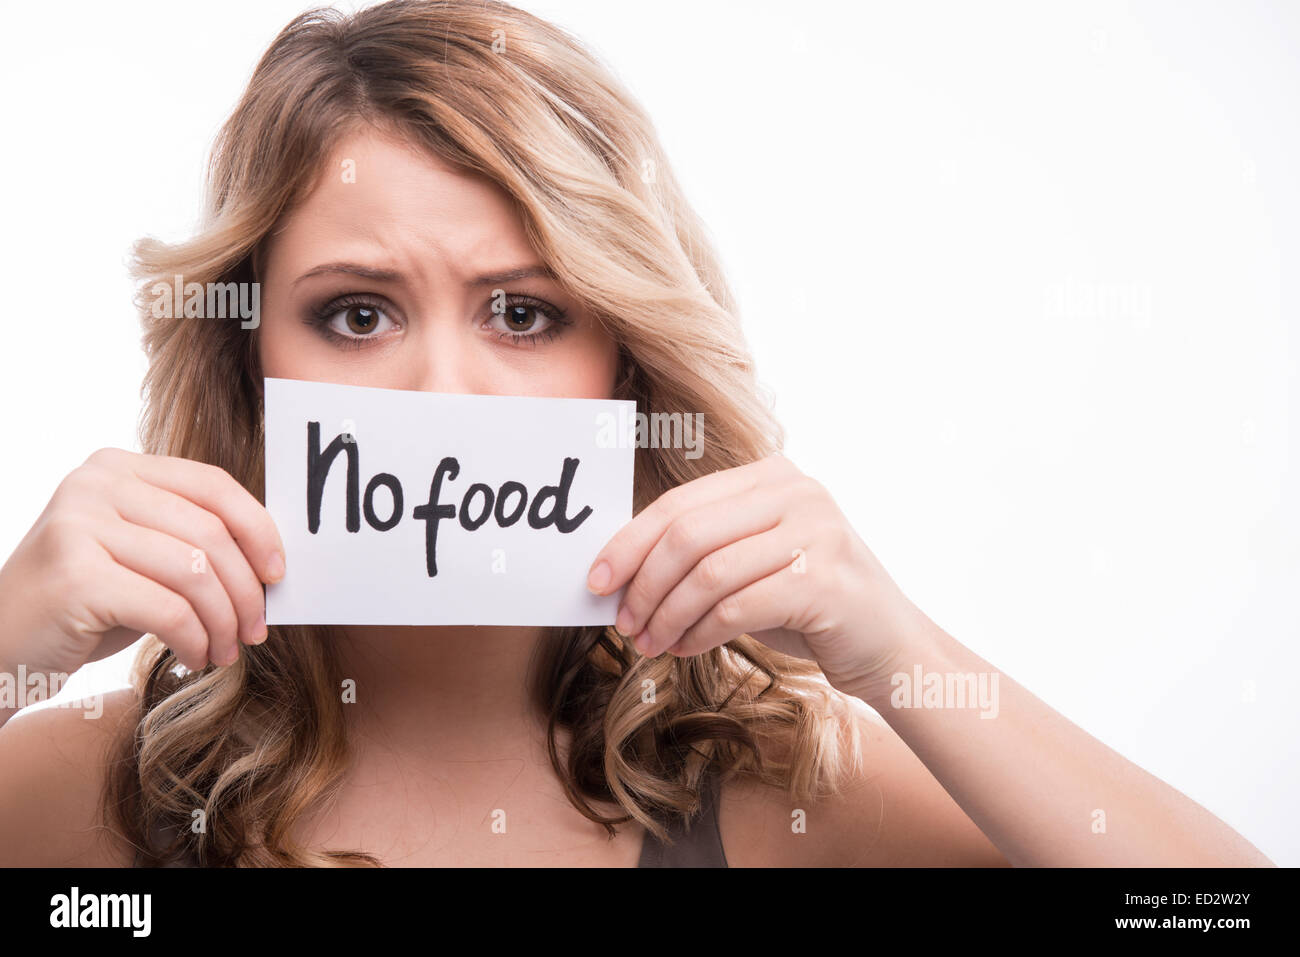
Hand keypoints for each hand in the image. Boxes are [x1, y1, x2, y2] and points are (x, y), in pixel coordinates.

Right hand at [0, 447, 284, 678]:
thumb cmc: (82, 603)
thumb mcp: (139, 556)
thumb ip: (190, 542)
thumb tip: (270, 561)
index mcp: (117, 467)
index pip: (213, 485)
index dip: (258, 529)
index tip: (278, 574)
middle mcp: (96, 484)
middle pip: (210, 532)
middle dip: (246, 590)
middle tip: (256, 631)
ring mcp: (80, 525)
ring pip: (195, 572)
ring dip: (224, 621)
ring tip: (226, 650)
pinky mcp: (76, 575)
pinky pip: (169, 609)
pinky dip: (195, 639)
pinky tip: (195, 657)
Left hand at [585, 453, 926, 692]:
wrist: (889, 645)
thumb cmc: (808, 605)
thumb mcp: (751, 562)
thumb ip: (701, 551)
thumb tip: (618, 572)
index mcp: (771, 475)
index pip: (680, 502)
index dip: (629, 542)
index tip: (596, 581)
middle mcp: (796, 491)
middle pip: (688, 533)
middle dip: (643, 583)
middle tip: (623, 623)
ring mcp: (816, 531)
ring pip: (708, 572)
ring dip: (667, 615)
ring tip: (649, 643)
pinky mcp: (824, 579)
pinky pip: (736, 606)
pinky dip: (700, 632)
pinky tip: (686, 648)